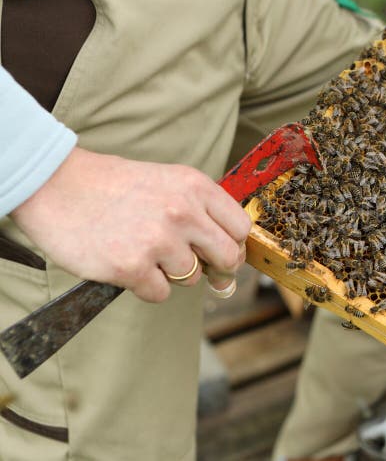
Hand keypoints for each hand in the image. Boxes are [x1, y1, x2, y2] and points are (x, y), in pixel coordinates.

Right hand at [10, 147, 251, 302]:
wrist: (54, 185)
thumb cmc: (112, 185)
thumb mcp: (167, 181)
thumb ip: (200, 210)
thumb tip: (230, 254)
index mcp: (195, 187)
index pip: (241, 228)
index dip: (233, 244)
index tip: (221, 252)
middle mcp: (183, 212)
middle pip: (228, 257)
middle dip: (215, 267)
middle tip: (192, 264)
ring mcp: (158, 240)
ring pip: (191, 278)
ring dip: (171, 274)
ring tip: (143, 251)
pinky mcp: (131, 267)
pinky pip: (160, 293)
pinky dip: (145, 287)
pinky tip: (126, 264)